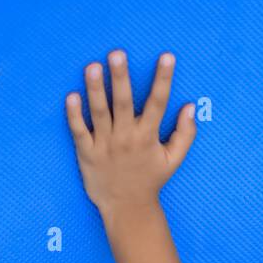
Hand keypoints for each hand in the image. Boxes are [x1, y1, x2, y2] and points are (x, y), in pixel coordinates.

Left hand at [65, 51, 195, 215]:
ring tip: (93, 66)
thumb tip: (190, 107)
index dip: (163, 79)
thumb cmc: (150, 180)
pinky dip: (74, 115)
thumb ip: (185, 134)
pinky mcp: (87, 153)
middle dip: (121, 77)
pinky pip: (79, 131)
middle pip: (124, 103)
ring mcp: (105, 145)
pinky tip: (71, 96)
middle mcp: (126, 138)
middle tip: (117, 53)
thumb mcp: (173, 160)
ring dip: (96, 89)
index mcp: (148, 137)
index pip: (158, 103)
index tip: (167, 56)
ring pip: (100, 113)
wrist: (128, 209)